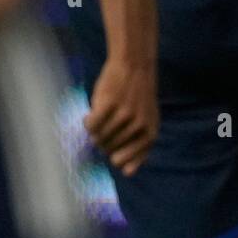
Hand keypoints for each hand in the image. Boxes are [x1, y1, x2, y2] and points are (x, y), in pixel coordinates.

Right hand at [84, 58, 158, 175]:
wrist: (135, 65)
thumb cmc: (138, 98)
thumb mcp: (148, 122)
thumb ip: (141, 147)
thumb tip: (128, 172)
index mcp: (150, 134)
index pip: (124, 164)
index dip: (114, 155)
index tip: (115, 143)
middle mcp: (139, 126)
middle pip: (108, 150)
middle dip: (103, 140)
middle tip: (108, 124)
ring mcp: (125, 115)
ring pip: (97, 139)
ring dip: (95, 130)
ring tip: (102, 117)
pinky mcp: (109, 104)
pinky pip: (89, 125)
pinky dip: (87, 121)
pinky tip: (92, 113)